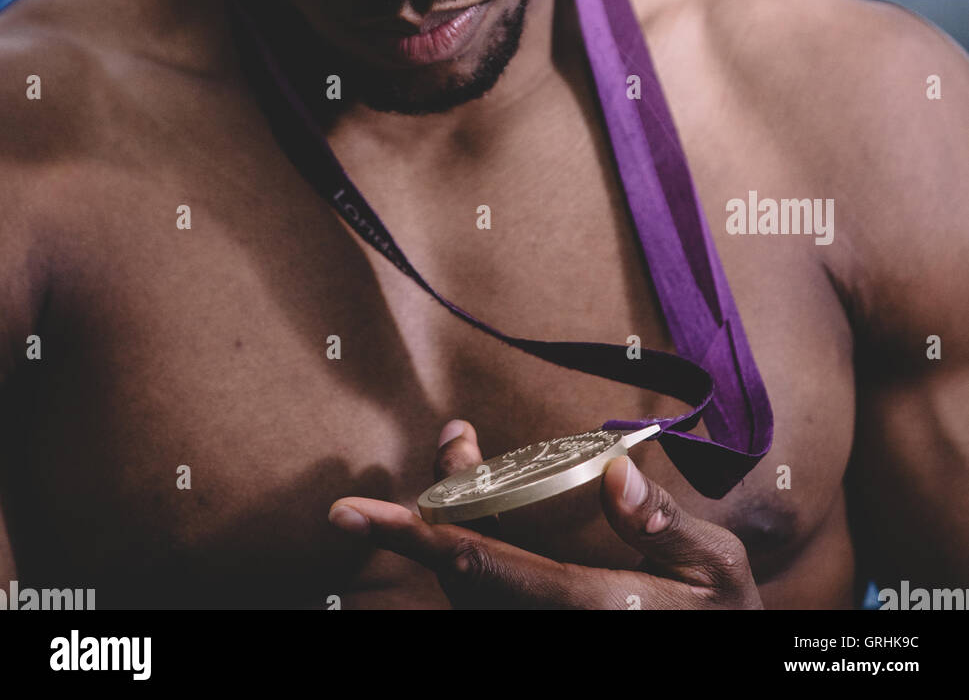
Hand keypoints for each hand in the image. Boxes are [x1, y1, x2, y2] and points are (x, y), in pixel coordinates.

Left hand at [328, 419, 763, 609]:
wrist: (718, 663)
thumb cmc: (721, 617)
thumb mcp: (718, 570)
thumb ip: (665, 522)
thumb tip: (614, 471)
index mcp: (588, 607)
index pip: (480, 565)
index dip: (413, 534)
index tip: (350, 511)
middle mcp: (548, 623)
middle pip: (462, 562)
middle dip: (442, 495)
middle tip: (456, 433)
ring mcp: (539, 626)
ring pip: (467, 577)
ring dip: (456, 512)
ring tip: (465, 446)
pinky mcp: (541, 622)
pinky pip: (488, 587)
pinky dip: (476, 538)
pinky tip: (488, 496)